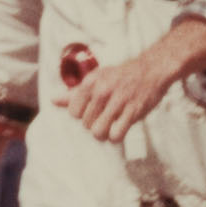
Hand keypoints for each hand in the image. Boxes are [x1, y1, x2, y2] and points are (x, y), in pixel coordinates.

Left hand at [64, 25, 205, 143]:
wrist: (151, 70)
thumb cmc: (122, 76)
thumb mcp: (97, 79)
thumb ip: (76, 92)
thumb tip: (54, 101)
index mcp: (91, 82)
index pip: (73, 112)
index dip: (82, 115)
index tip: (93, 111)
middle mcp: (102, 91)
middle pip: (86, 124)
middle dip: (95, 124)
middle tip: (106, 117)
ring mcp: (118, 101)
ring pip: (98, 132)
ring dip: (105, 133)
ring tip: (112, 126)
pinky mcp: (133, 111)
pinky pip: (116, 134)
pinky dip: (117, 136)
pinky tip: (122, 128)